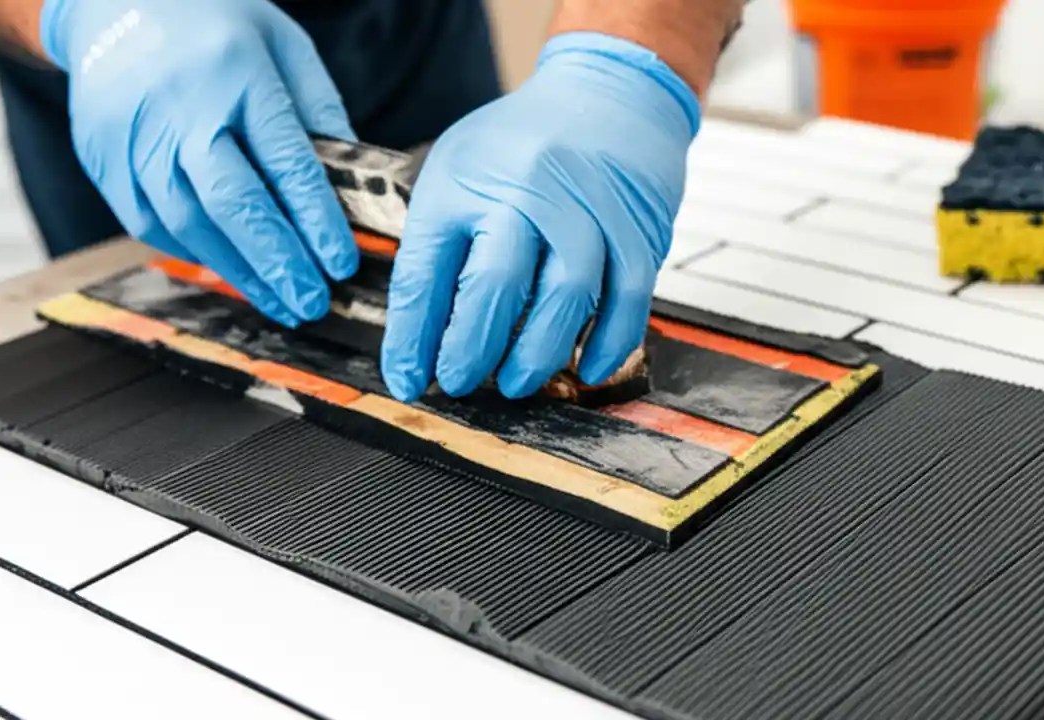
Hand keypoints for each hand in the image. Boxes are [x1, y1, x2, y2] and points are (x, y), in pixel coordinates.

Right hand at [40, 0, 358, 325]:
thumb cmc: (215, 24)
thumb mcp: (282, 46)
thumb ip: (319, 112)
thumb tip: (355, 183)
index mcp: (237, 71)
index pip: (286, 160)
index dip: (316, 220)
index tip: (342, 263)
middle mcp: (180, 105)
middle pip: (233, 201)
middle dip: (278, 262)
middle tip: (311, 303)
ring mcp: (133, 132)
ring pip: (188, 222)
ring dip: (239, 272)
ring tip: (280, 303)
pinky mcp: (101, 155)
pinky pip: (149, 221)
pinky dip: (195, 253)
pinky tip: (231, 272)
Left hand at [381, 32, 699, 400]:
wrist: (611, 91)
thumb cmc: (524, 145)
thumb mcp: (459, 174)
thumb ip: (439, 248)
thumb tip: (419, 343)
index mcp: (465, 180)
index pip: (426, 271)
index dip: (412, 338)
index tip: (406, 380)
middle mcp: (525, 190)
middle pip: (496, 285)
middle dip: (472, 350)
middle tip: (460, 383)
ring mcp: (587, 208)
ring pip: (567, 297)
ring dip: (538, 354)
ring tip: (516, 382)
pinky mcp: (637, 226)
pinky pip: (628, 298)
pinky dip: (609, 343)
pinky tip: (587, 369)